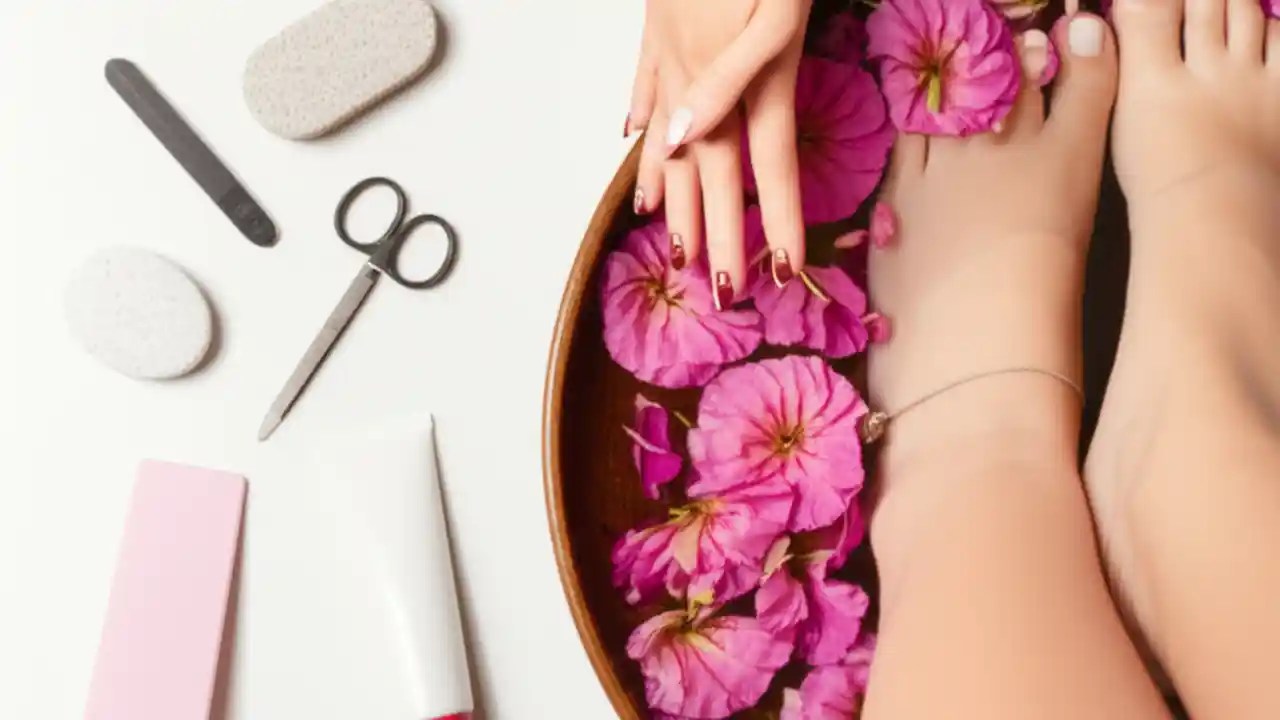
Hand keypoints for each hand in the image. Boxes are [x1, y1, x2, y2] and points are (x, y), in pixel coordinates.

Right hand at [628, 0, 810, 309]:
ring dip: (672, 192)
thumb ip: (730, 78)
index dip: (773, 218)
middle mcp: (701, 78)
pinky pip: (642, 86)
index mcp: (746, 76)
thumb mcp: (771, 12)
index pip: (765, 165)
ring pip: (669, 139)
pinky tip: (632, 141)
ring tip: (668, 240)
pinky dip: (640, 121)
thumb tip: (682, 139)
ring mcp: (673, 55)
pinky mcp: (659, 28)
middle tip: (716, 288)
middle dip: (716, 232)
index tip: (778, 270)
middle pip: (713, 169)